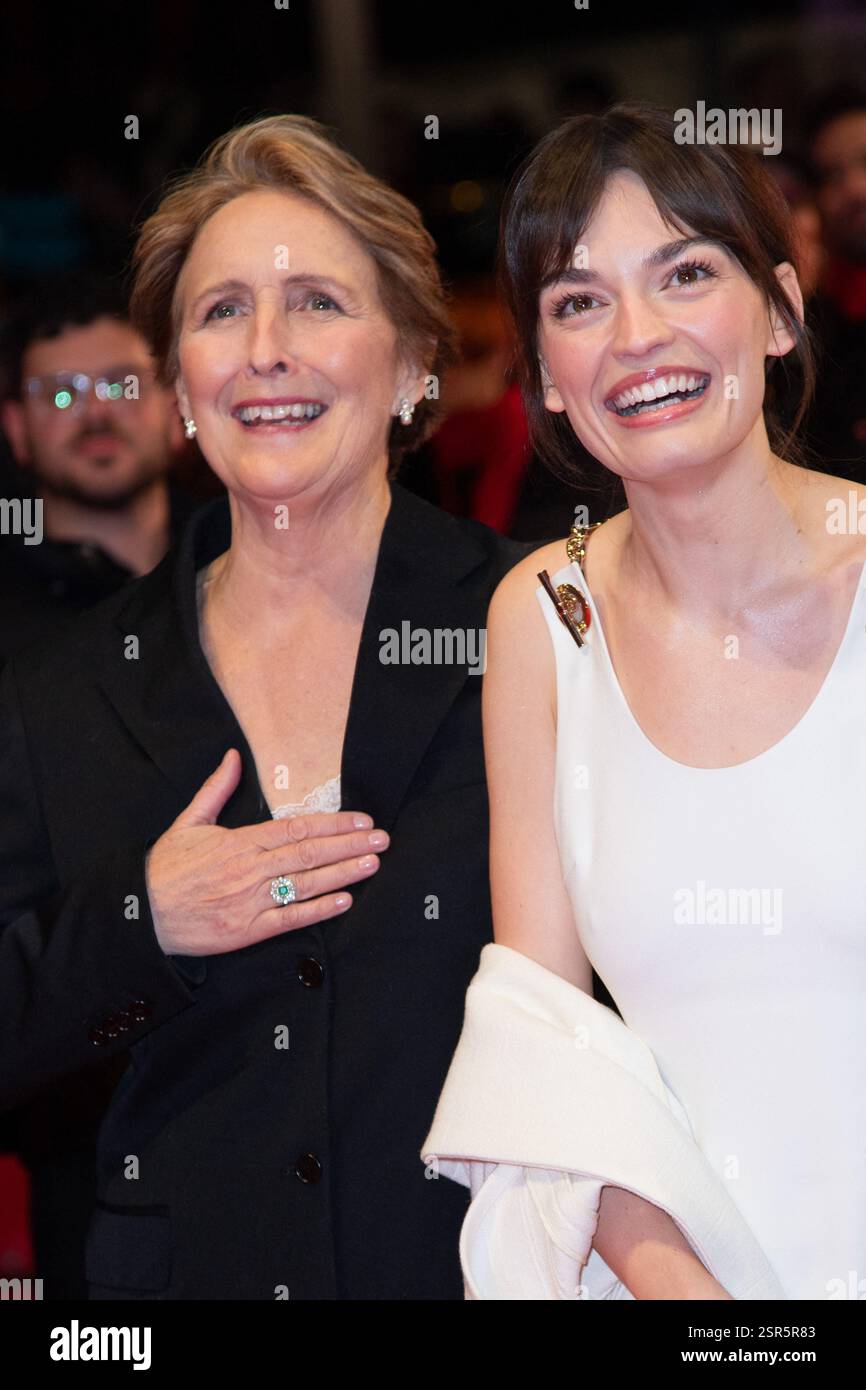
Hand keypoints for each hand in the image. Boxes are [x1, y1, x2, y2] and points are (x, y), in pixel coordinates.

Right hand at [144, 748, 388, 955]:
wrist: (140, 913)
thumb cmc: (165, 868)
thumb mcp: (188, 822)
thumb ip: (215, 789)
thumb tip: (233, 756)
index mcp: (240, 842)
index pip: (297, 829)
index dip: (333, 824)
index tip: (361, 820)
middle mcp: (250, 870)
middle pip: (309, 853)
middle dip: (349, 845)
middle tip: (381, 840)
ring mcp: (250, 901)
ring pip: (306, 884)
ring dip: (343, 874)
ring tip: (372, 864)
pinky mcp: (247, 931)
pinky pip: (289, 919)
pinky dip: (318, 911)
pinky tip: (344, 901)